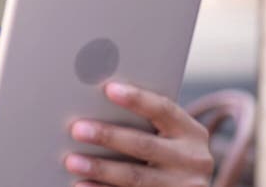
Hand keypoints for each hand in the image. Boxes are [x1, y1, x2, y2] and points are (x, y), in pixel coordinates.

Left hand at [63, 82, 213, 186]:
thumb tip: (93, 103)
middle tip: (77, 129)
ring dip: (100, 168)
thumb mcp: (166, 135)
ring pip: (135, 177)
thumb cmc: (165, 151)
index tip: (108, 89)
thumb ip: (143, 121)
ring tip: (72, 161)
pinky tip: (81, 184)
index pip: (163, 109)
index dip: (137, 99)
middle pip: (144, 145)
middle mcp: (193, 160)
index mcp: (191, 132)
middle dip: (108, 136)